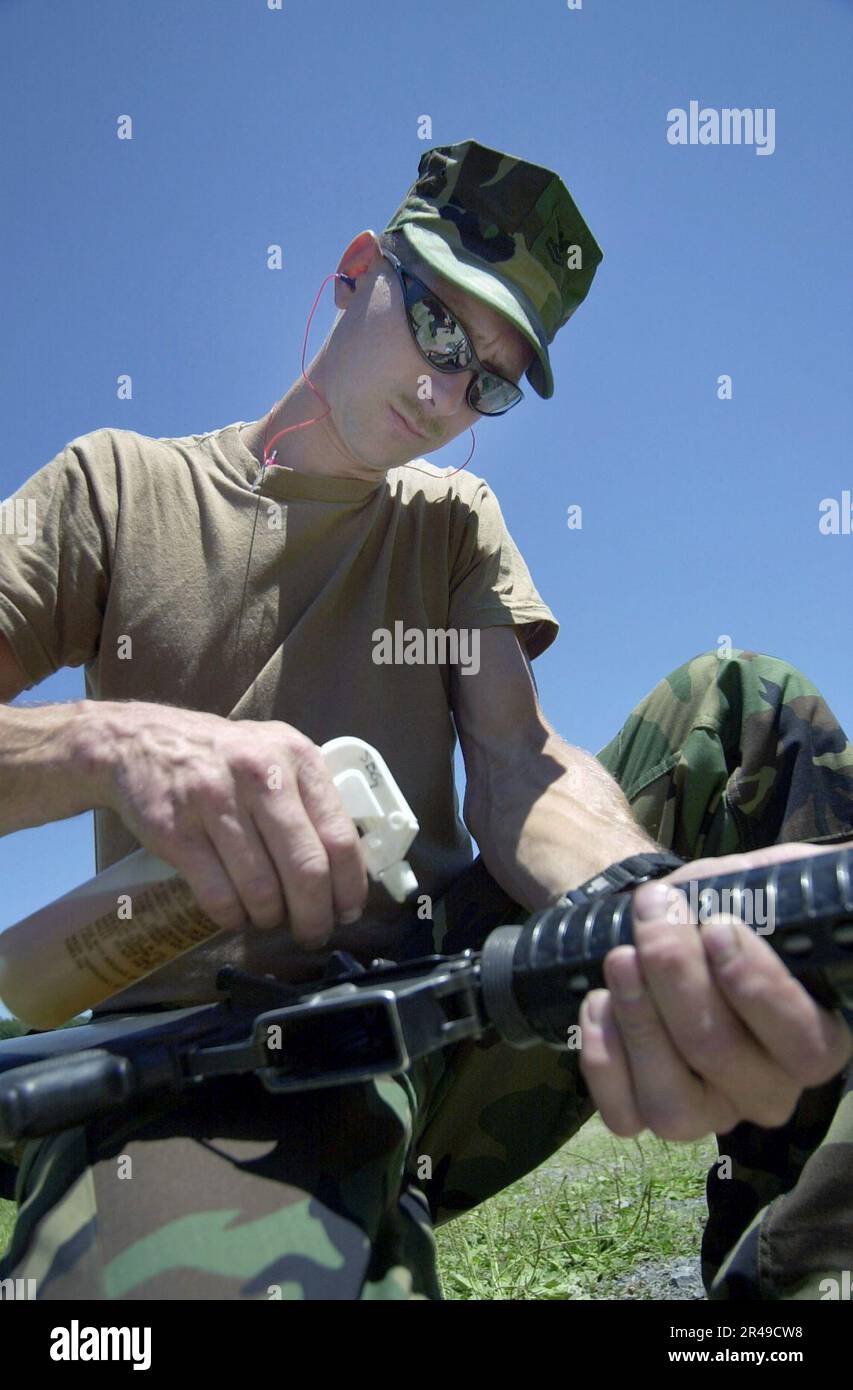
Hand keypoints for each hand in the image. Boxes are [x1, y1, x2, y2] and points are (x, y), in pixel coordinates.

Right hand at [85, 702, 367, 946]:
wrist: (137, 743)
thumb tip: (346, 871)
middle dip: (314, 915)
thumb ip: (310, 801)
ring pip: (261, 888)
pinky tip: (235, 914)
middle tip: (312, 934)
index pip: (339, 835)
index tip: (348, 911)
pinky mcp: (177, 831)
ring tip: (268, 919)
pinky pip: (218, 895)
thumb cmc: (221, 758)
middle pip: (306, 868)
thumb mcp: (274, 756)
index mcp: (296, 757)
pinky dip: (232, 917)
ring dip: (270, 918)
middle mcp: (260, 774)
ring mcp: (215, 801)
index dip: (349, 885)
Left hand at [578, 840, 852, 1139]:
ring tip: (619, 958)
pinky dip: (603, 1061)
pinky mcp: (650, 1114)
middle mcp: (767, 1088)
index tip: (717, 926)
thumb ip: (765, 892)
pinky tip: (598, 1003)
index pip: (805, 1046)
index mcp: (814, 1038)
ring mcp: (708, 1111)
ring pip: (672, 1104)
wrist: (666, 927)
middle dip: (675, 975)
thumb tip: (757, 890)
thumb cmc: (723, 908)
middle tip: (652, 915)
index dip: (759, 990)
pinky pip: (625, 1116)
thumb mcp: (754, 887)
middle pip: (718, 1055)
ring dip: (638, 1023)